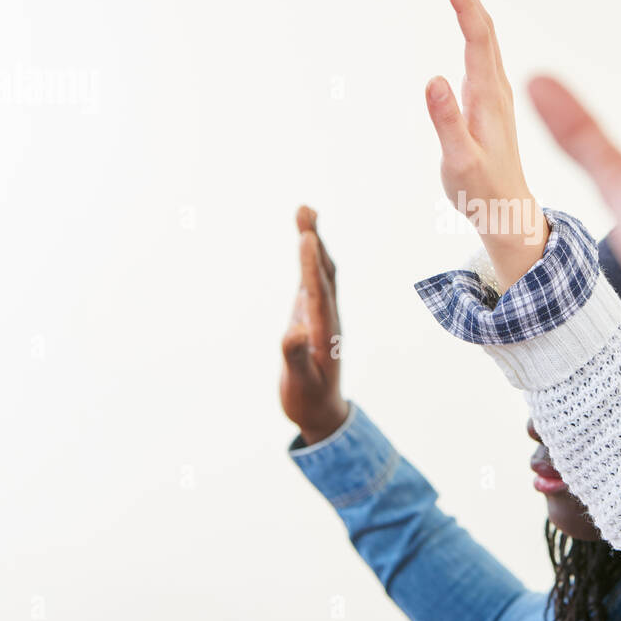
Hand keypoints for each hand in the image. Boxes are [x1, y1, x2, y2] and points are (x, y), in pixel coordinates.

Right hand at [279, 206, 348, 443]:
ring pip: (320, 272)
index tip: (306, 236)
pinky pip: (313, 280)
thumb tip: (294, 331)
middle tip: (305, 208)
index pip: (318, 291)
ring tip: (305, 211)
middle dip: (314, 240)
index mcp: (324, 331)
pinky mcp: (312, 316)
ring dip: (313, 242)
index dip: (311, 264)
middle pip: (323, 271)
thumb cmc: (309, 400)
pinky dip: (308, 257)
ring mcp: (320, 314)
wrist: (322, 412)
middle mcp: (326, 317)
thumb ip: (296, 357)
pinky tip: (304, 242)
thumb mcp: (301, 383)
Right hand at [424, 0, 549, 287]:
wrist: (507, 212)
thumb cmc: (481, 191)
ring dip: (468, 7)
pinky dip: (470, 29)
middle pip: (484, 29)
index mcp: (488, 96)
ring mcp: (494, 94)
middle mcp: (496, 88)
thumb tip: (433, 79)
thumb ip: (446, 122)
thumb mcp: (459, 161)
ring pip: (485, 39)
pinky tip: (463, 24)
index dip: (462, 2)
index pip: (477, 36)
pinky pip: (482, 54)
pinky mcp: (489, 103)